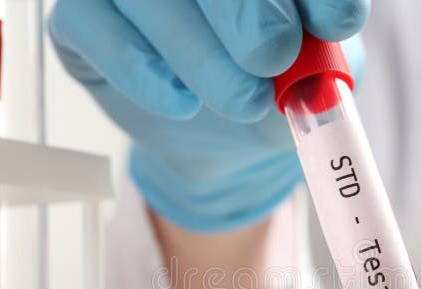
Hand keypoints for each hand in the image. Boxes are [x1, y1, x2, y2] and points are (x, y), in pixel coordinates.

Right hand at [49, 0, 367, 231]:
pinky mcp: (82, 19)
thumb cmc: (277, 87)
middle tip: (275, 58)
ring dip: (199, 51)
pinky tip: (181, 104)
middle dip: (243, 9)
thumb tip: (333, 18)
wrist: (232, 144)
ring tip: (245, 103)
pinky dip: (140, 69)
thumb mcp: (319, 68)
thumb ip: (324, 43)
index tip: (338, 23)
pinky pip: (92, 27)